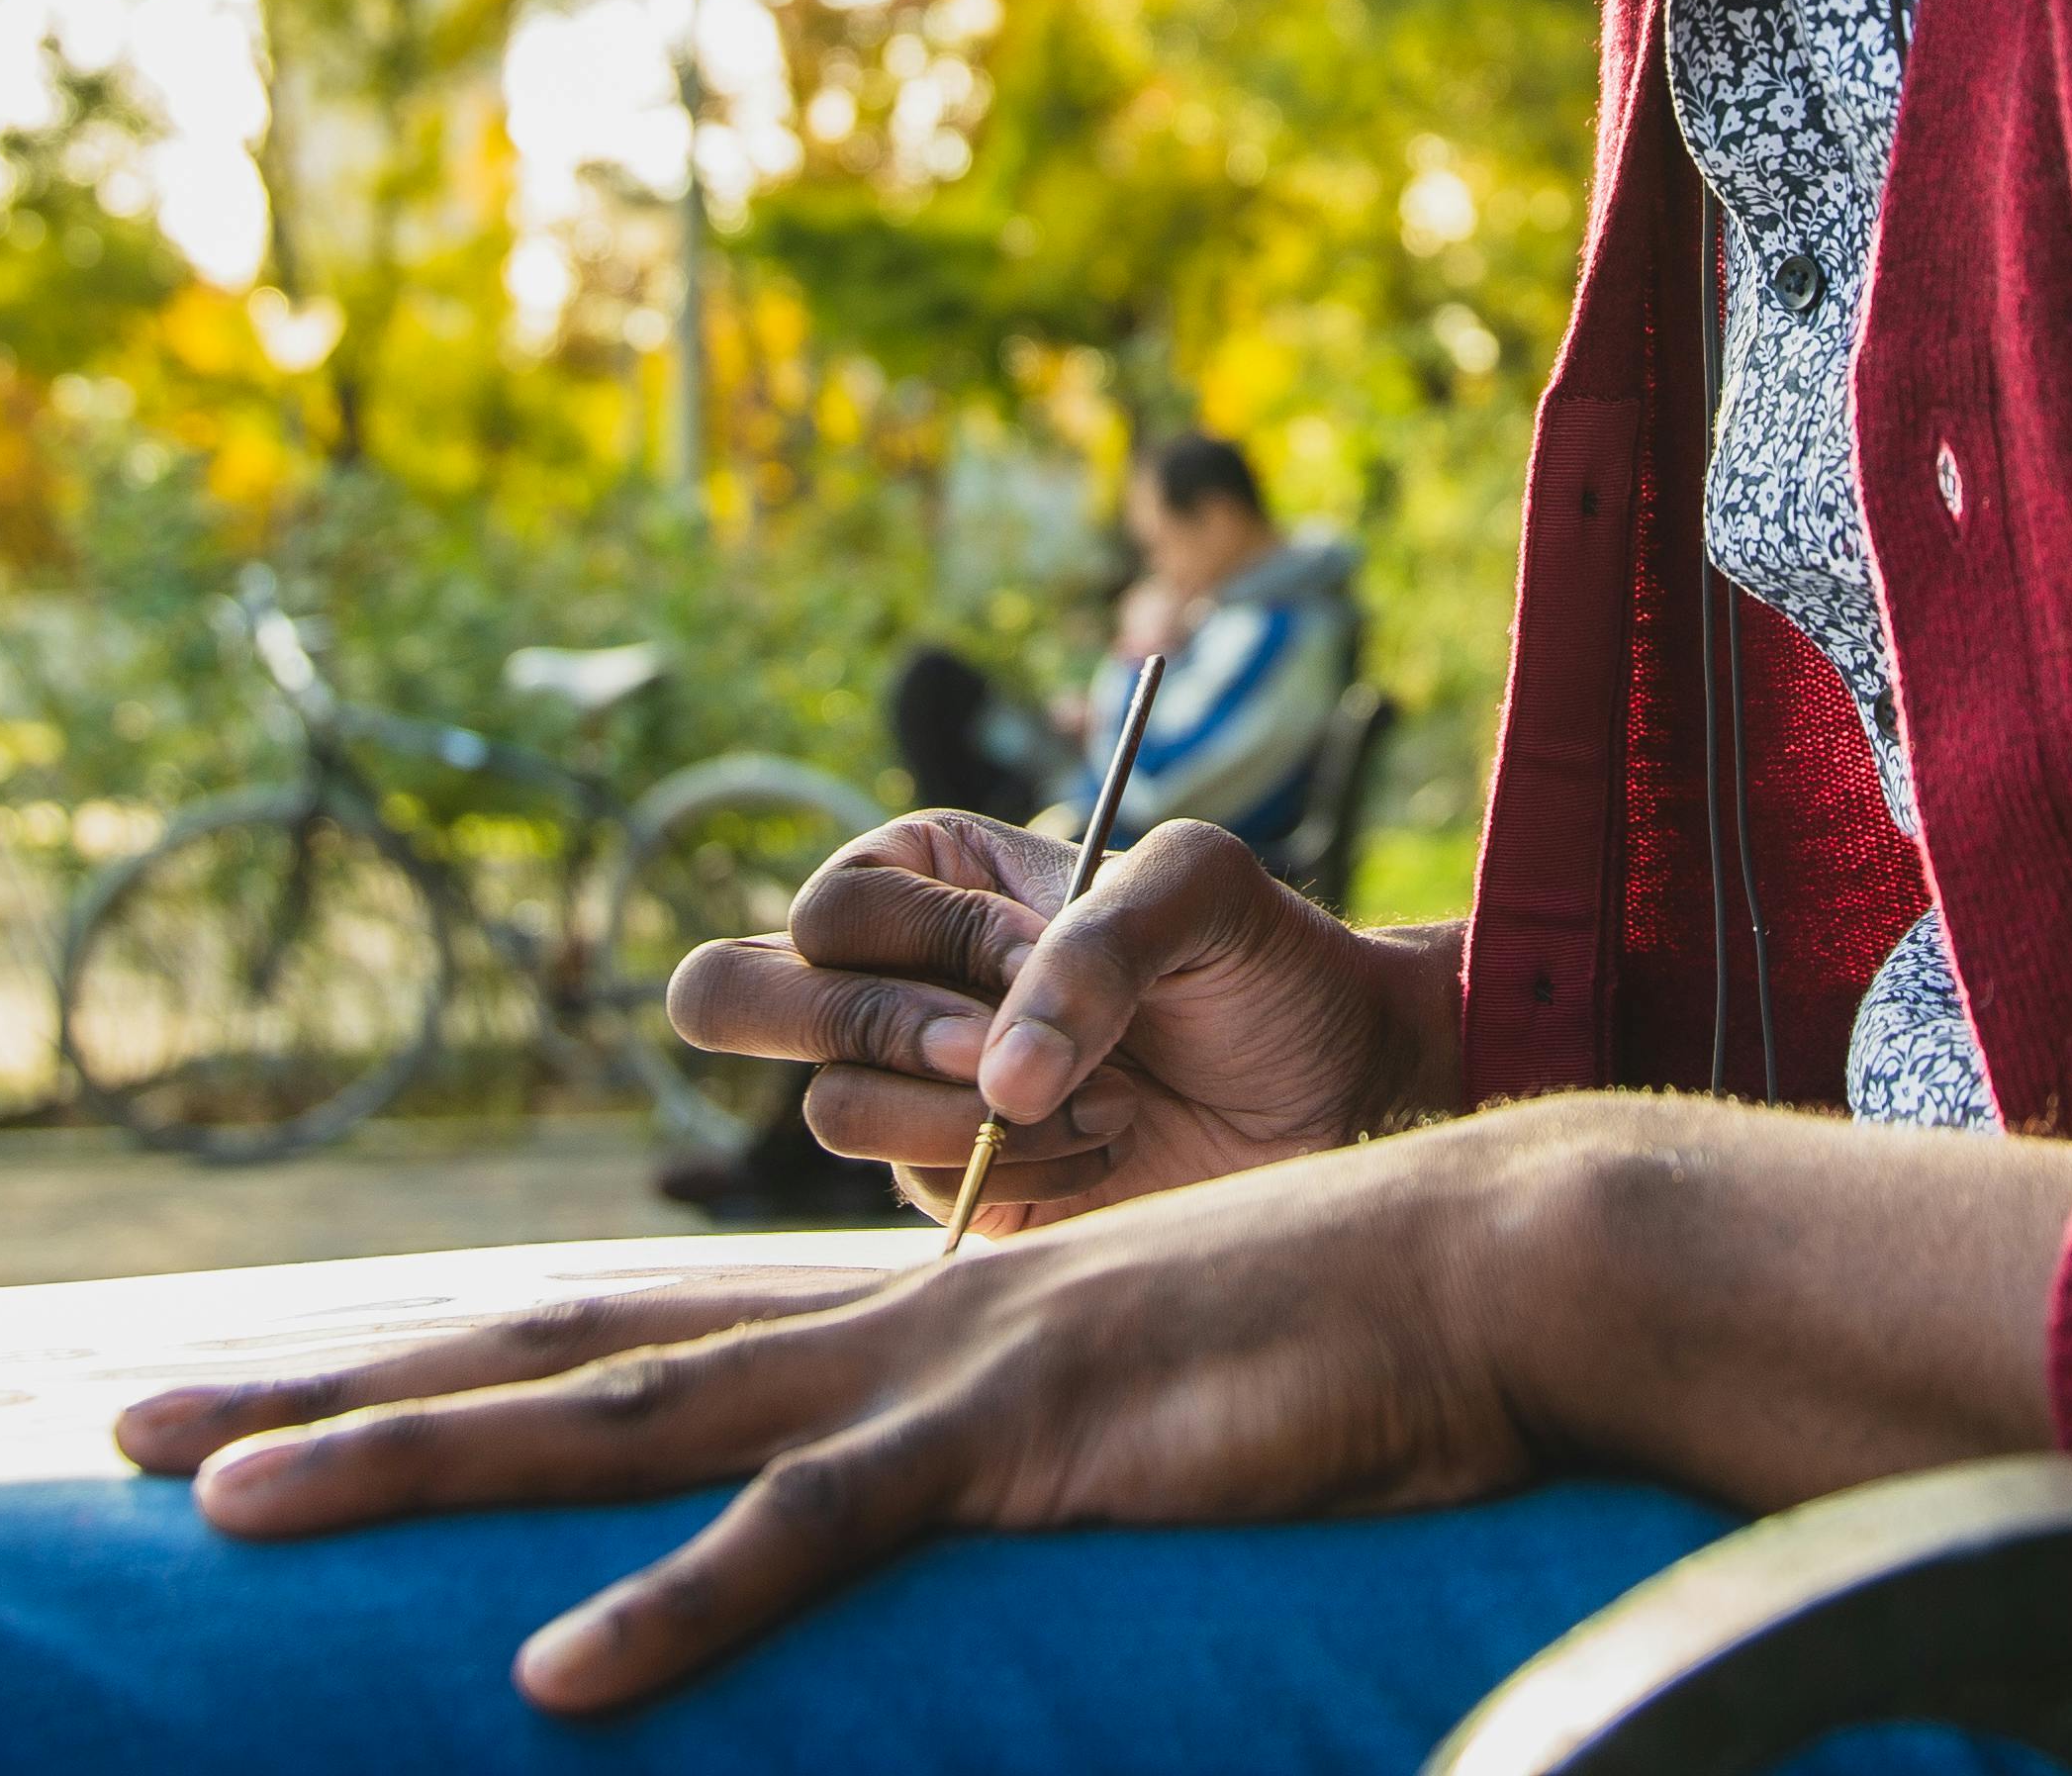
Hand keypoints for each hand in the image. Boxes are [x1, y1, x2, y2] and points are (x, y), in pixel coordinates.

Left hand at [110, 1096, 2071, 1711]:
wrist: (1500, 1265)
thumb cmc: (1339, 1362)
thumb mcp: (1121, 1425)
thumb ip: (998, 1467)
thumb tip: (909, 1535)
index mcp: (883, 1328)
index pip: (599, 1338)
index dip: (415, 1372)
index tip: (249, 1409)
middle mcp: (870, 1326)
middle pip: (545, 1352)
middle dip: (327, 1397)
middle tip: (116, 1434)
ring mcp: (935, 1374)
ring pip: (620, 1420)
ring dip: (412, 1468)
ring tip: (222, 1509)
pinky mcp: (1026, 1445)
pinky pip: (821, 1540)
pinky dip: (682, 1615)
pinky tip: (554, 1686)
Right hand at [666, 811, 1458, 1227]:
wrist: (1338, 1093)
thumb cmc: (1268, 965)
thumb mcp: (1204, 891)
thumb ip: (1095, 944)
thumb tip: (998, 1078)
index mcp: (928, 878)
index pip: (827, 907)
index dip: (930, 947)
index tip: (1049, 961)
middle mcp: (894, 979)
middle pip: (734, 995)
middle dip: (866, 1027)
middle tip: (990, 1055)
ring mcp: (909, 1091)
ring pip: (830, 1111)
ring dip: (968, 1117)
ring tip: (1097, 1105)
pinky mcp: (944, 1192)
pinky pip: (903, 1194)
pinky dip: (1010, 1178)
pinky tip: (1102, 1158)